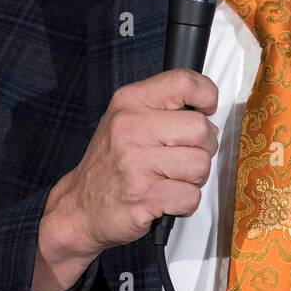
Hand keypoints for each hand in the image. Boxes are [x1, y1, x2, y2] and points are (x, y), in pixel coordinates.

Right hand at [33, 69, 218, 290]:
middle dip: (203, 148)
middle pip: (201, 129)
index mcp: (130, 102)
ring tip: (170, 179)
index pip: (184, 82)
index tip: (205, 111)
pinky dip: (185, 202)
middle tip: (183, 158)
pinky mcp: (143, 196)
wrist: (80, 207)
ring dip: (194, 179)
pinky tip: (165, 198)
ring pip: (201, 165)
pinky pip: (191, 197)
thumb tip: (210, 122)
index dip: (206, 95)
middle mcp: (131, 127)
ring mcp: (136, 163)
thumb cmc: (112, 163)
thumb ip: (166, 110)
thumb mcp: (128, 120)